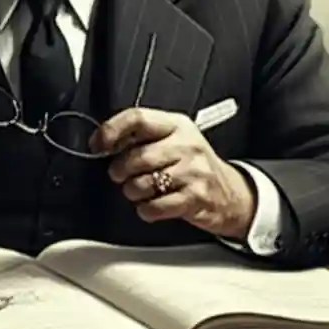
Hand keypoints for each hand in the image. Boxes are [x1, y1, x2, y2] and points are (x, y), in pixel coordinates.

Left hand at [91, 108, 255, 238]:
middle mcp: (187, 145)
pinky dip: (146, 210)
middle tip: (121, 175)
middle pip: (137, 156)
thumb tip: (104, 141)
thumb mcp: (174, 140)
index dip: (111, 130)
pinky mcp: (195, 198)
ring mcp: (193, 172)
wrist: (231, 194)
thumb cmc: (194, 165)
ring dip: (132, 192)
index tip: (98, 144)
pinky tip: (151, 205)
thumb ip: (142, 137)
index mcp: (177, 125)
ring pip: (143, 183)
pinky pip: (154, 207)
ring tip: (139, 190)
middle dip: (120, 170)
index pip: (138, 118)